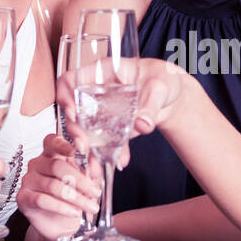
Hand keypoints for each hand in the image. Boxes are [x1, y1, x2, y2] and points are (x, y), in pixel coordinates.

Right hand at [15, 134, 102, 240]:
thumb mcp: (87, 182)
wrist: (61, 224)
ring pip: (53, 186)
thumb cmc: (72, 199)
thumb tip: (94, 161)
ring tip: (90, 207)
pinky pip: (43, 200)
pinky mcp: (23, 197)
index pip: (53, 141)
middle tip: (95, 192)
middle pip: (57, 166)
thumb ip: (90, 169)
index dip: (63, 144)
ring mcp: (28, 180)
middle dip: (80, 181)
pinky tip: (74, 213)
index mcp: (52, 154)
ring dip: (76, 198)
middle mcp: (38, 164)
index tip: (77, 149)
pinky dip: (62, 207)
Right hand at [52, 58, 191, 169]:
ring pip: (89, 131)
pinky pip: (108, 141)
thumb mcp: (160, 86)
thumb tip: (142, 124)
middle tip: (83, 146)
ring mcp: (104, 112)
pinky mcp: (114, 128)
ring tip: (95, 168)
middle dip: (76, 130)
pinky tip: (120, 162)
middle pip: (75, 110)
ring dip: (90, 150)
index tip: (71, 113)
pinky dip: (113, 153)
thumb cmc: (165, 78)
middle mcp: (98, 92)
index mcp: (103, 72)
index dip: (65, 95)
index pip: (72, 79)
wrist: (175, 96)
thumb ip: (151, 105)